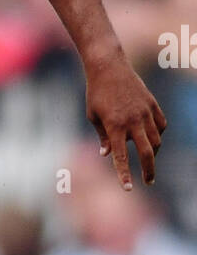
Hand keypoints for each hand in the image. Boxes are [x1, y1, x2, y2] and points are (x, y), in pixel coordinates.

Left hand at [85, 56, 165, 189]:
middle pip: (148, 152)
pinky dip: (158, 134)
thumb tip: (108, 155)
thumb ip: (103, 137)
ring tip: (147, 159)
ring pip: (156, 139)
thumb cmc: (96, 93)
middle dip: (149, 170)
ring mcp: (145, 112)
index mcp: (115, 126)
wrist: (109, 66)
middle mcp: (133, 120)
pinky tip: (151, 137)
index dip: (125, 175)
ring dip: (153, 152)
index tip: (129, 189)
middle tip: (148, 181)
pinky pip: (161, 125)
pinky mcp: (152, 104)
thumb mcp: (93, 116)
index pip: (121, 157)